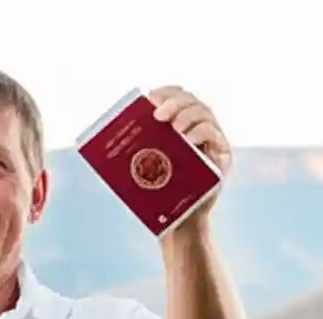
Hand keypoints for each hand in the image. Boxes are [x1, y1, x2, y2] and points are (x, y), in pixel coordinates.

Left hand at [148, 86, 231, 224]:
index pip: (176, 97)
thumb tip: (100, 139)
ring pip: (204, 114)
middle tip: (157, 115)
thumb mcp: (145, 166)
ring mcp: (212, 139)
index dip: (165, 92)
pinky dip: (202, 133)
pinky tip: (189, 140)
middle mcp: (198, 126)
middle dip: (174, 103)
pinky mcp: (222, 155)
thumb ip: (137, 149)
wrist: (179, 222)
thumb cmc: (160, 192)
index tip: (150, 98)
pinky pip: (215, 135)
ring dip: (188, 116)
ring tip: (175, 128)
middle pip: (190, 101)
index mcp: (180, 123)